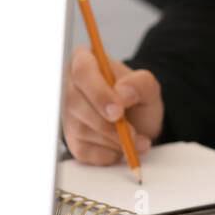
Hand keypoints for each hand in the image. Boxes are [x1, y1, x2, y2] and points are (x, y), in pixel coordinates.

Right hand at [62, 44, 164, 165]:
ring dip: (114, 140)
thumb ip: (140, 83)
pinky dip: (108, 153)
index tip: (118, 111)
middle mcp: (69, 86)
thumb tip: (123, 92)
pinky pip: (85, 151)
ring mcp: (67, 115)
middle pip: (76, 103)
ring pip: (81, 129)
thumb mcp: (148, 85)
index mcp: (85, 62)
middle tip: (131, 133)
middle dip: (107, 123)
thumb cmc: (137, 98)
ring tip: (137, 139)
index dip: (99, 94)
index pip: (82, 72)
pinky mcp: (71, 140)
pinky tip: (121, 145)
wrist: (139, 121)